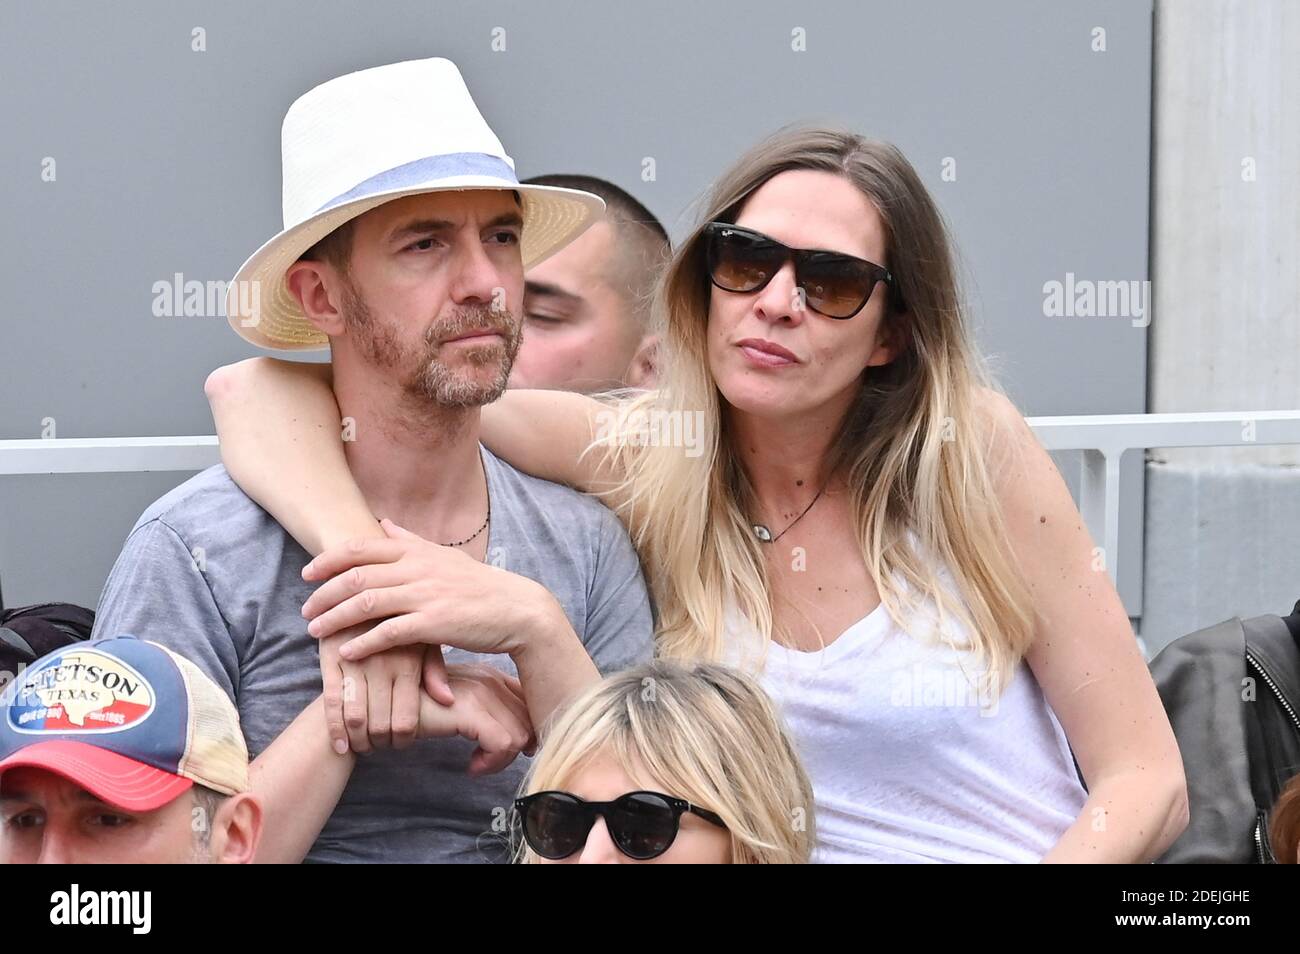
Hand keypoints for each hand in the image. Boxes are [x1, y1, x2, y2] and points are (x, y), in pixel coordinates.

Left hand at [301, 519, 559, 662]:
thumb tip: (383, 522)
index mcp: (417, 552)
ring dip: (335, 618)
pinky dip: (363, 643)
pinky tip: (347, 654)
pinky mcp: (434, 624)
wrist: (517, 610)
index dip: (329, 560)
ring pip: (366, 603)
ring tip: (316, 632)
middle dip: (324, 594)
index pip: (361, 549)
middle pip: (356, 576)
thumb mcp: (444, 556)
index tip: (307, 574)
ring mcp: (426, 596)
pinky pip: (389, 633)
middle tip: (306, 610)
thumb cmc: (479, 586)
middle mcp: (418, 569)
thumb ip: (410, 540)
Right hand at [318, 627, 451, 754]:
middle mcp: (382, 662)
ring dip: (358, 740)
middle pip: (380, 723)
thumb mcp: (425, 637)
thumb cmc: (403, 615)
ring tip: (362, 746)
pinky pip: (331, 702)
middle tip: (381, 747)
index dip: (404, 738)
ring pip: (355, 717)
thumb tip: (448, 701)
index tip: (401, 743)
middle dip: (380, 743)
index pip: (407, 718)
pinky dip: (334, 729)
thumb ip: (434, 669)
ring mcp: (354, 660)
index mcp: (409, 660)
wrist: (364, 583)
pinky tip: (340, 746)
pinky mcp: (329, 657)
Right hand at [421, 663, 537, 775]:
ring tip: (477, 765)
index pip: (527, 701)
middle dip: (515, 748)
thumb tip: (523, 738)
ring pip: (520, 734)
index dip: (524, 729)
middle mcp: (487, 677)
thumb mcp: (454, 705)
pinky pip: (504, 744)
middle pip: (528, 718)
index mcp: (487, 673)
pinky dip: (492, 763)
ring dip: (502, 759)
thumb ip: (484, 711)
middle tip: (489, 762)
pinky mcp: (469, 711)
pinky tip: (472, 768)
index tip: (503, 749)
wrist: (377, 707)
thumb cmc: (413, 708)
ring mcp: (479, 692)